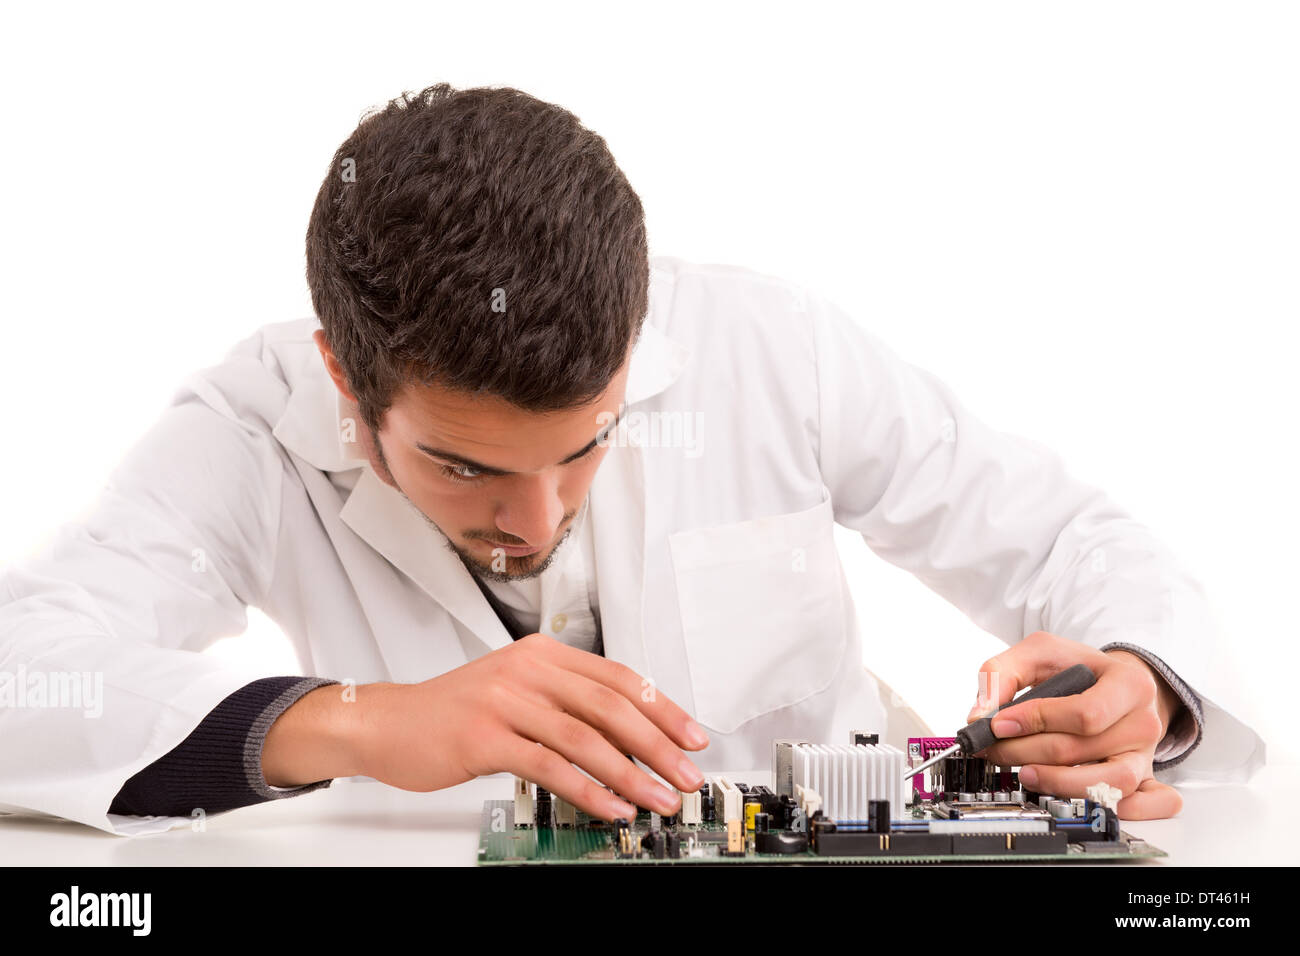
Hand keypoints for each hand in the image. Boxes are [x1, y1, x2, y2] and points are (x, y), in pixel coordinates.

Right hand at [346, 633, 708, 820]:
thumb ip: (565, 703)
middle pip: (611, 706)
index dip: (662, 708)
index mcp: (542, 653)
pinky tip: (610, 807)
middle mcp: (527, 669)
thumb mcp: (516, 691)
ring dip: (631, 774)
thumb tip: (629, 737)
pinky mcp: (484, 735)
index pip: (618, 677)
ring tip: (657, 798)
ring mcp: (505, 700)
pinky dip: (588, 790)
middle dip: (659, 745)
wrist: (388, 723)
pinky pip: (550, 765)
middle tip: (687, 774)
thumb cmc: (454, 712)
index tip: (692, 736)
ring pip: (586, 738)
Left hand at [963, 631, 1184, 819]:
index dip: (1037, 722)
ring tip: (1024, 773)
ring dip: (1058, 783)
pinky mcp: (1144, 779)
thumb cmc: (1079, 667)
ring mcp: (1146, 755)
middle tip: (994, 748)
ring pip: (1110, 784)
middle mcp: (1144, 722)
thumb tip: (979, 716)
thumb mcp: (1039, 651)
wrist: (1112, 680)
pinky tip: (1079, 798)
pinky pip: (1152, 804)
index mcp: (1129, 684)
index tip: (999, 724)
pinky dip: (1124, 810)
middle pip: (1084, 749)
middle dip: (1027, 751)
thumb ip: (1002, 674)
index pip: (1084, 714)